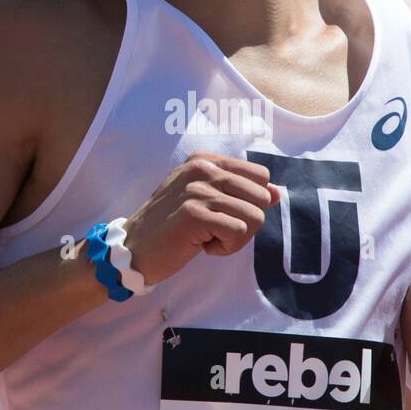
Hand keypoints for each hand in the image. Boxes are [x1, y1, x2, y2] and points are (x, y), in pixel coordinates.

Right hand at [123, 152, 280, 285]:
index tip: (220, 213)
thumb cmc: (172, 227)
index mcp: (205, 160)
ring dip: (235, 238)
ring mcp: (197, 190)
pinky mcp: (194, 215)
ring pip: (254, 217)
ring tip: (205, 237)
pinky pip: (238, 233)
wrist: (133, 249)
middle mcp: (202, 169)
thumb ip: (240, 193)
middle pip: (262, 197)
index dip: (249, 203)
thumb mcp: (205, 200)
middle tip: (214, 230)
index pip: (260, 175)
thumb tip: (277, 192)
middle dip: (245, 222)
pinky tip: (200, 245)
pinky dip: (225, 248)